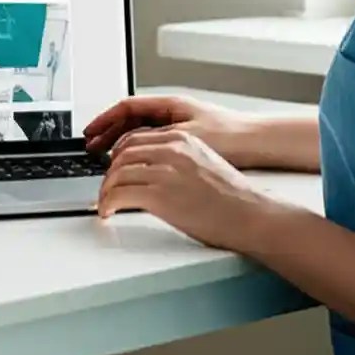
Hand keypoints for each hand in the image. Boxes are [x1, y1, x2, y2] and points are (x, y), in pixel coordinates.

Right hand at [84, 95, 261, 167]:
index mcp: (170, 105)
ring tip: (107, 159)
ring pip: (141, 132)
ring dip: (122, 143)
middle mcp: (173, 112)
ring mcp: (179, 126)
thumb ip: (153, 141)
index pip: (127, 107)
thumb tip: (126, 151)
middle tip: (92, 147)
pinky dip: (139, 152)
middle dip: (109, 133)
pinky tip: (133, 167)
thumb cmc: (230, 136)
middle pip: (131, 119)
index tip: (90, 133)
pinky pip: (153, 143)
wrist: (257, 143)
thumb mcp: (184, 138)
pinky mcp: (186, 141)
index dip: (105, 120)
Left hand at [97, 129, 280, 250]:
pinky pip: (119, 195)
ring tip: (105, 204)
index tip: (114, 168)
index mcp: (182, 140)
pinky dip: (107, 204)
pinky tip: (108, 212)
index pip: (136, 139)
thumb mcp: (204, 163)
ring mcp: (164, 172)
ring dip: (105, 191)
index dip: (118, 155)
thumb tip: (154, 171)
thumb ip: (178, 160)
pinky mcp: (159, 195)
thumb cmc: (233, 198)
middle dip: (109, 174)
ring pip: (117, 174)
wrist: (249, 215)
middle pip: (122, 154)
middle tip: (106, 189)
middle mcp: (171, 151)